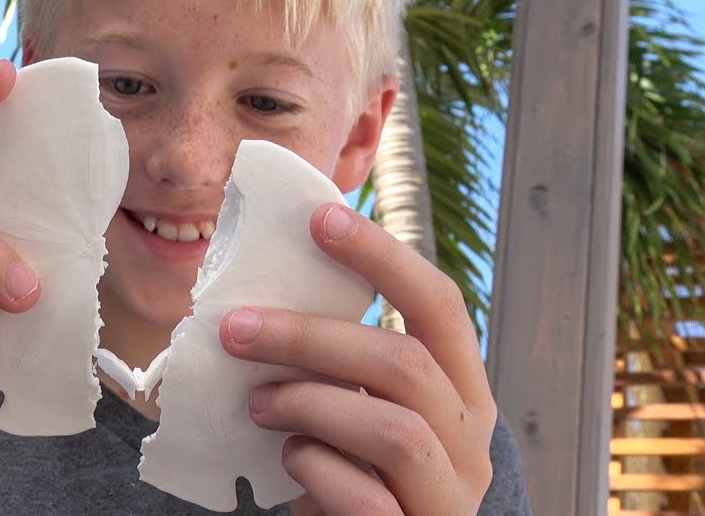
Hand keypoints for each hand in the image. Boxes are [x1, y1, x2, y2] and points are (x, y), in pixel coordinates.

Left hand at [219, 203, 494, 515]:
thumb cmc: (351, 481)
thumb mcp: (354, 416)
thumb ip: (337, 371)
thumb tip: (259, 305)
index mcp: (460, 395)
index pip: (440, 306)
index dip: (384, 257)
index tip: (321, 217)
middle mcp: (469, 444)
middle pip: (407, 363)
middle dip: (311, 337)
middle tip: (235, 328)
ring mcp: (448, 499)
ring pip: (396, 430)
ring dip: (311, 403)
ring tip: (259, 404)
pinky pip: (367, 499)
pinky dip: (317, 471)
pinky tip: (291, 461)